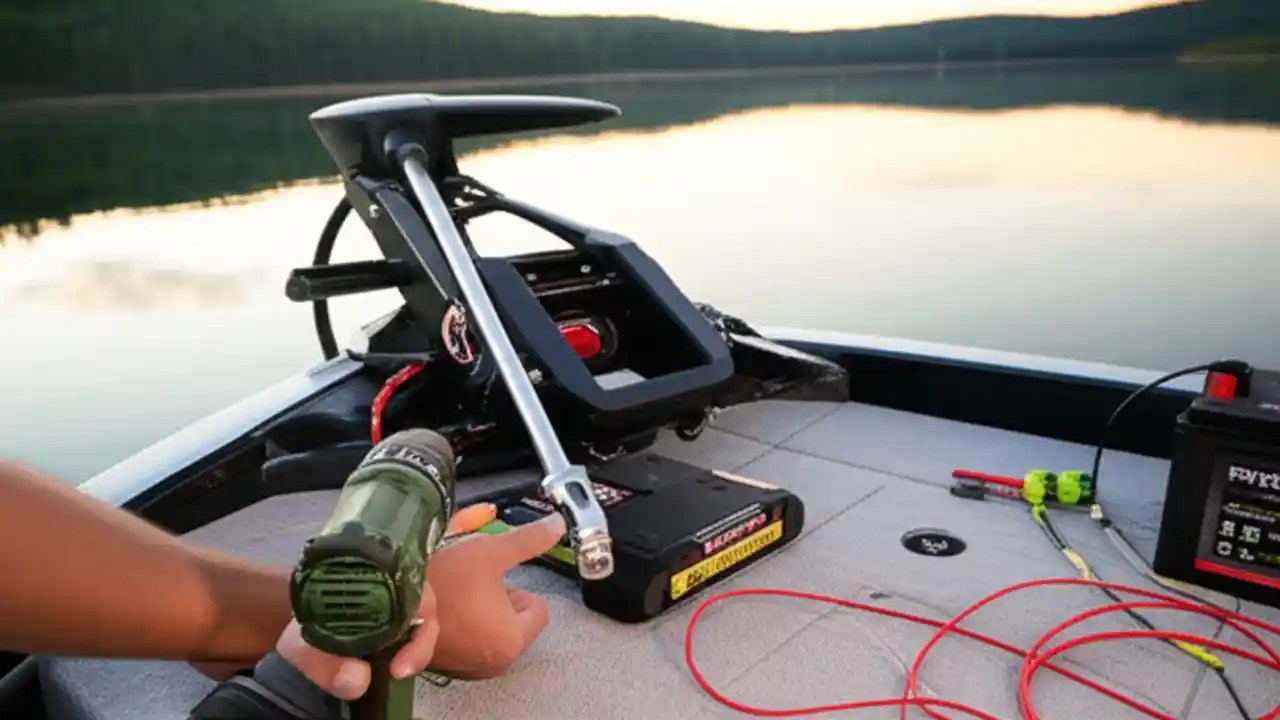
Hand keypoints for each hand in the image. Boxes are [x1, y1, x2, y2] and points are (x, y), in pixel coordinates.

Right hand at [423, 510, 564, 678]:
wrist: (383, 601)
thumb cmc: (438, 581)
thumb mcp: (490, 550)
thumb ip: (528, 540)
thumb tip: (555, 526)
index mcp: (511, 640)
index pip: (537, 608)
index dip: (517, 587)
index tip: (494, 579)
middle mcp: (493, 661)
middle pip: (513, 617)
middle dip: (497, 596)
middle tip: (473, 582)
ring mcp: (469, 666)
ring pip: (489, 624)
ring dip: (478, 606)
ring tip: (455, 591)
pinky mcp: (448, 665)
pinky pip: (467, 636)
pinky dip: (461, 620)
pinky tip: (443, 604)